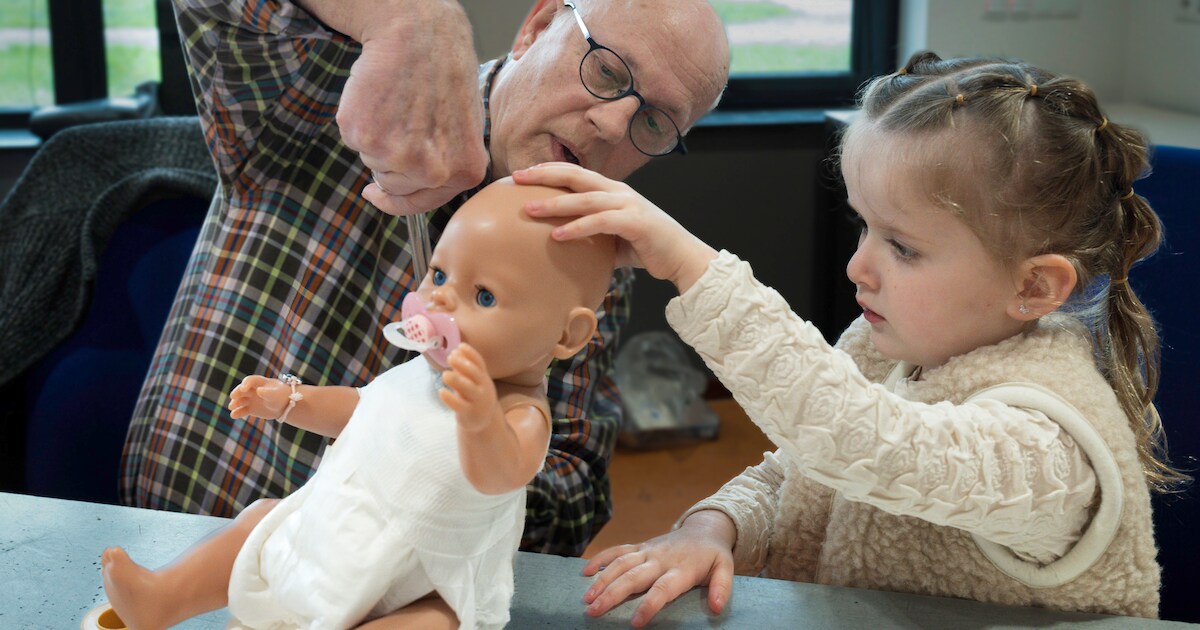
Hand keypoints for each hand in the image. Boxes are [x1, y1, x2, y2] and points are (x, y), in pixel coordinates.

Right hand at [228, 375, 291, 419]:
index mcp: (259, 382)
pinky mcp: (250, 409)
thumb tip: (259, 390)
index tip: (243, 389)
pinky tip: (233, 415)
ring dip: (235, 403)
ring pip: (240, 400)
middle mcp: (252, 390)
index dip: (245, 384)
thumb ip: (268, 392)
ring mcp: (251, 399)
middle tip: (233, 396)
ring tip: (231, 407)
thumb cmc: (281, 396)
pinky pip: (242, 410)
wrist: (285, 406)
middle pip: (242, 390)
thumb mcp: (276, 394)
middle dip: (237, 392)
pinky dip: (237, 412)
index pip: (250, 380)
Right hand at [338, 1, 488, 215]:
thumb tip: (409, 188)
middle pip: (393, 186)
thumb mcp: (463, 127)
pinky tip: (377, 97)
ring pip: (372, 162)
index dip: (396, 200)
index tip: (377, 194)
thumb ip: (445, 163)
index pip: (422, 204)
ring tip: (394, 104)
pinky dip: (358, 120)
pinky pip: (352, 141)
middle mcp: (433, 171)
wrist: (419, 34)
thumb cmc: (443, 73)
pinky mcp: (364, 137)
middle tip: (398, 122)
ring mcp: (397, 157)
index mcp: (464, 171)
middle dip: (389, 161)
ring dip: (375, 139)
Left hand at [438, 343, 498, 432]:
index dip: (471, 354)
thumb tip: (455, 351)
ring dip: (457, 380)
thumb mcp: (473, 381)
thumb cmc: (474, 396)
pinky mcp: (469, 413)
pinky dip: (450, 399)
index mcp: (484, 378)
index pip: (480, 363)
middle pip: (476, 374)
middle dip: (463, 364)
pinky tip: (441, 392)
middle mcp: (484, 388)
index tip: (460, 346)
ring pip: (469, 389)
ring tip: (445, 374)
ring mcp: (478, 401)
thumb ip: (465, 369)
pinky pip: (460, 405)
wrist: (483, 422)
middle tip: (450, 357)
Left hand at [513, 162, 717, 292]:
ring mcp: (628, 204)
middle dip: (544, 175)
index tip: (522, 173)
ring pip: (585, 198)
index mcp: (612, 191)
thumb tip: (564, 244)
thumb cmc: (647, 248)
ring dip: (555, 203)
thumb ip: (592, 233)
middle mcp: (619, 192)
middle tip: (516, 177)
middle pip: (575, 176)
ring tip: (529, 209)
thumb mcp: (614, 237)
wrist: (683, 257)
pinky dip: (577, 227)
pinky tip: (557, 235)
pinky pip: (600, 222)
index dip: (548, 170)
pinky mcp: (635, 222)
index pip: (575, 173)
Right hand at [580, 511, 736, 626]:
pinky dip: (600, 559)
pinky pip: (617, 550)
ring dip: (601, 580)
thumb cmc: (713, 555)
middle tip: (593, 611)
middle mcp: (661, 559)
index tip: (635, 623)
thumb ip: (722, 587)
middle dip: (612, 594)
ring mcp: (648, 551)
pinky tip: (584, 572)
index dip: (649, 605)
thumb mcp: (726, 568)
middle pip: (633, 577)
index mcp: (681, 568)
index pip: (663, 588)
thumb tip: (716, 607)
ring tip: (586, 599)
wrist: (703, 529)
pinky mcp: (640, 546)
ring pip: (621, 564)